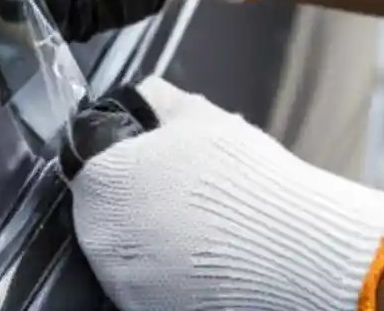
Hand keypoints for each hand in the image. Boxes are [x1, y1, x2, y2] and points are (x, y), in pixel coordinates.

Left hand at [70, 78, 383, 310]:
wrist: (294, 249)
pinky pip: (147, 282)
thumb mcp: (199, 116)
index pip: (89, 163)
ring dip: (150, 235)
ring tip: (200, 224)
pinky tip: (204, 253)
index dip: (122, 157)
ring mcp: (121, 283)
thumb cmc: (246, 182)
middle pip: (103, 210)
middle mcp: (98, 239)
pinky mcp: (146, 309)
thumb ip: (158, 100)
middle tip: (182, 191)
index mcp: (100, 182)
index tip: (149, 160)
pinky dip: (168, 270)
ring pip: (125, 249)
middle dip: (134, 198)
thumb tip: (145, 94)